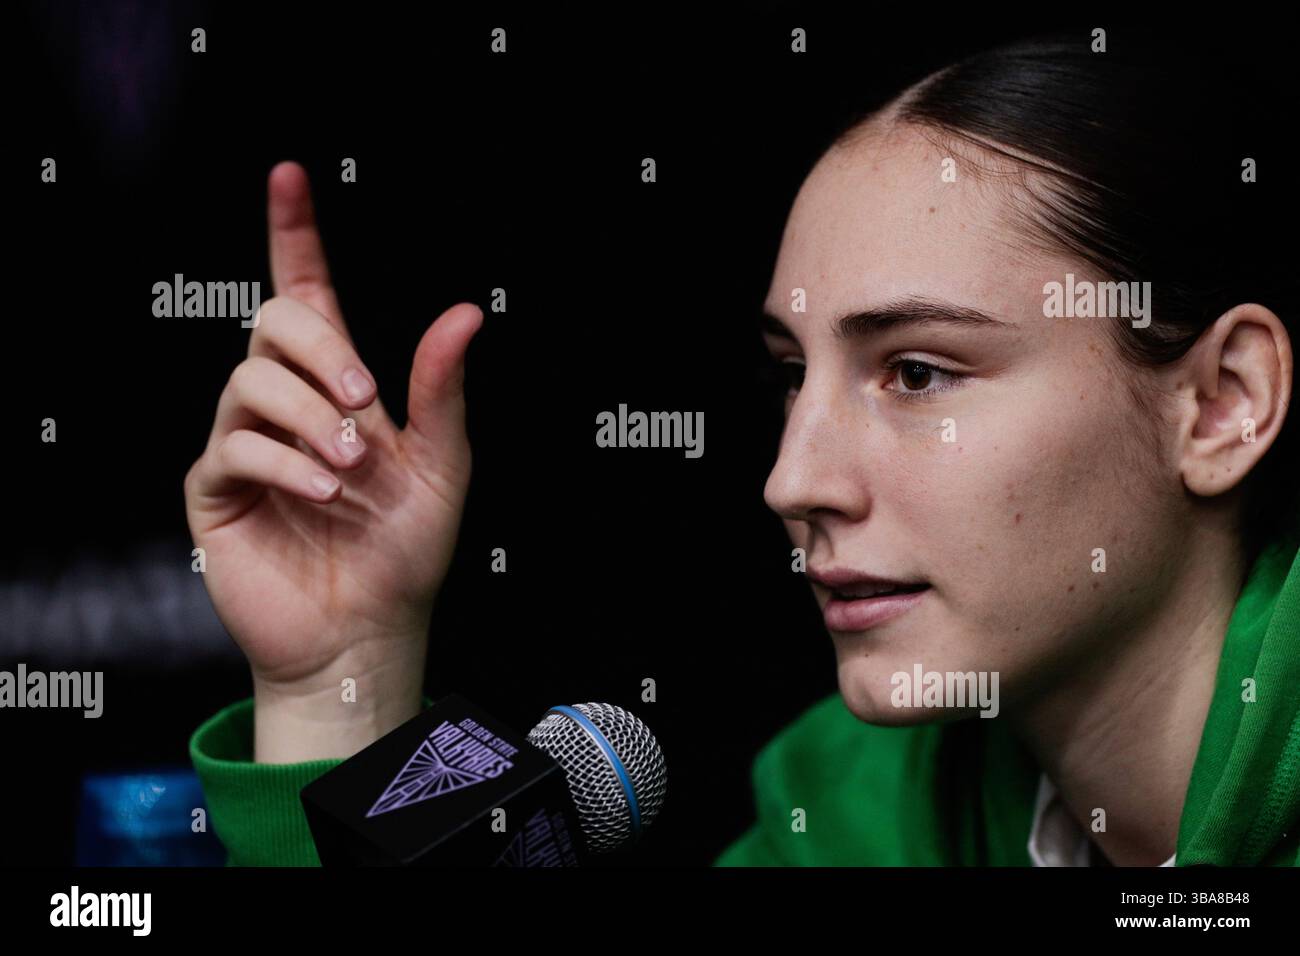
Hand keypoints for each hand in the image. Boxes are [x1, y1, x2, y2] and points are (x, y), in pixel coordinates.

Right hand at [184, 161, 481, 760]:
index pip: (309, 292)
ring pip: (251, 380)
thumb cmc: (406, 551)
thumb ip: (441, 389)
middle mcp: (290, 404)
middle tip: (367, 404)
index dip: (296, 233)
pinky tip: (323, 491)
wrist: (370, 629)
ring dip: (310, 416)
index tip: (291, 175)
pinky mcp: (217, 488)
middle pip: (277, 322)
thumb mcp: (444, 464)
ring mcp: (248, 442)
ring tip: (351, 469)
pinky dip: (285, 460)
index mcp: (341, 387)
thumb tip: (464, 312)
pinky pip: (233, 443)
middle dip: (324, 351)